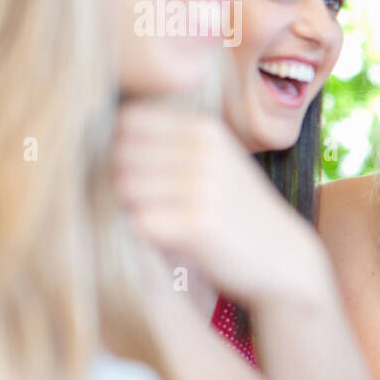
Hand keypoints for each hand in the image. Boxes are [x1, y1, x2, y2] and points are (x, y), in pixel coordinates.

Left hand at [110, 102, 323, 308]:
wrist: (284, 259)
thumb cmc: (236, 212)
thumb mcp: (214, 163)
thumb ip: (170, 143)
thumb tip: (94, 134)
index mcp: (206, 129)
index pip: (128, 121)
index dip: (120, 147)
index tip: (136, 174)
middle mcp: (205, 151)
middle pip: (119, 155)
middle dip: (119, 181)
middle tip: (142, 206)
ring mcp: (203, 187)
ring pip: (124, 189)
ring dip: (129, 210)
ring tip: (155, 223)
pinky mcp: (198, 225)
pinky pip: (138, 223)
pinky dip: (142, 236)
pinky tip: (164, 242)